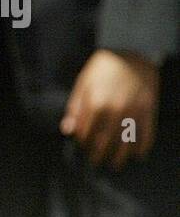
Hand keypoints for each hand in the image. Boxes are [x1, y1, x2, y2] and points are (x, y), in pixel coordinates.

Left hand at [60, 49, 158, 169]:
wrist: (134, 51)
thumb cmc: (103, 68)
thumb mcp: (83, 83)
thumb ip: (75, 108)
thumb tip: (67, 131)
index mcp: (96, 104)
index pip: (86, 133)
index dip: (83, 143)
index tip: (82, 147)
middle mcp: (115, 110)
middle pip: (105, 142)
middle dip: (99, 155)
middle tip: (96, 162)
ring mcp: (134, 111)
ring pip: (126, 141)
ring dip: (120, 156)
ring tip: (115, 165)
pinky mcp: (149, 109)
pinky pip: (147, 133)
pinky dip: (143, 146)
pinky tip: (138, 155)